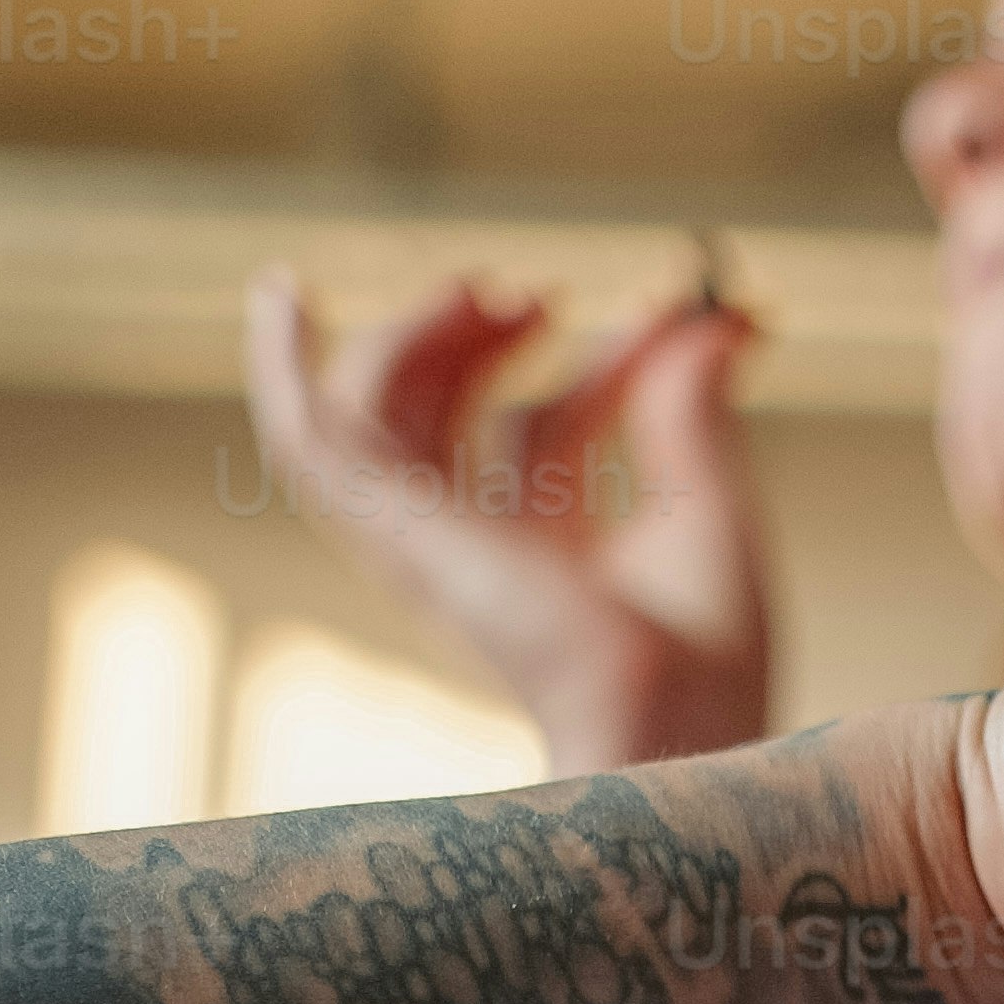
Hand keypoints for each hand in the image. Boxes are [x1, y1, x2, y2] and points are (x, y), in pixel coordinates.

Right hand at [240, 268, 776, 771]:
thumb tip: (725, 320)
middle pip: (447, 415)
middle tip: (542, 295)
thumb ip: (697, 409)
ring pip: (379, 417)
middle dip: (484, 338)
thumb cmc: (701, 655)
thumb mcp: (708, 502)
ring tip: (478, 289)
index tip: (669, 314)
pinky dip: (282, 366)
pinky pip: (309, 440)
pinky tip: (278, 291)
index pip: (543, 432)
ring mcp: (428, 544)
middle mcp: (478, 554)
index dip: (599, 365)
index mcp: (548, 560)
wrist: (669, 713)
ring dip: (416, 337)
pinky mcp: (394, 528)